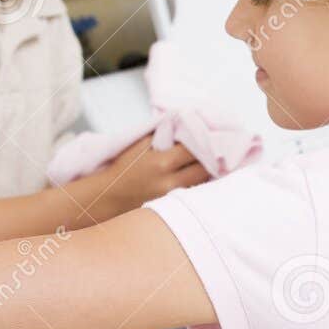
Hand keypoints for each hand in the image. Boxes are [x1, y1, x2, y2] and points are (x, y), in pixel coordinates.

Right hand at [88, 134, 210, 220]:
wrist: (110, 195)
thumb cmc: (124, 167)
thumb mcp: (140, 145)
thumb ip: (163, 134)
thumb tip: (185, 122)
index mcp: (162, 162)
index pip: (195, 149)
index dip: (206, 141)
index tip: (212, 135)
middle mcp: (170, 181)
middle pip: (205, 168)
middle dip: (212, 158)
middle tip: (218, 149)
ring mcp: (172, 196)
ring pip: (202, 182)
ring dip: (208, 171)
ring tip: (212, 160)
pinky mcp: (172, 205)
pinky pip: (193, 192)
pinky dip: (199, 182)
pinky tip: (200, 174)